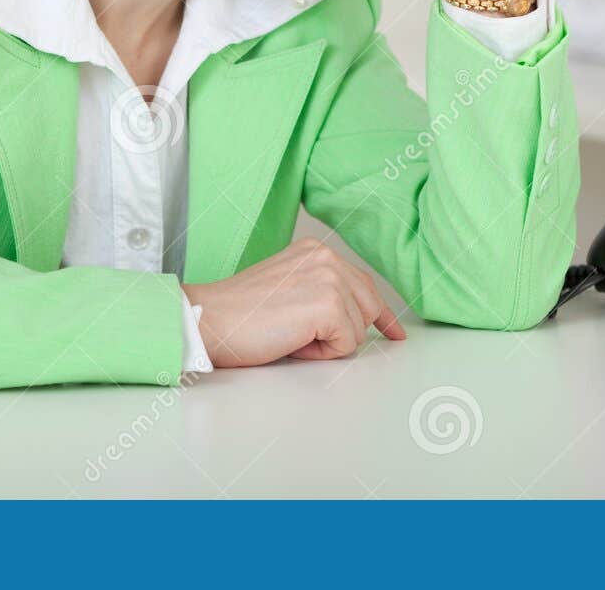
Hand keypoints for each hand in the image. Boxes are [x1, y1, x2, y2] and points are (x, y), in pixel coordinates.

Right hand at [181, 237, 407, 366]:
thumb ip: (321, 291)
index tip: (394, 332)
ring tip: (288, 334)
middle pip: (367, 308)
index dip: (380, 313)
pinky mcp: (327, 304)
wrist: (210, 320)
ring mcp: (329, 278)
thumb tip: (357, 318)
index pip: (363, 283)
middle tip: (301, 338)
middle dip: (344, 333)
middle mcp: (326, 256)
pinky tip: (291, 341)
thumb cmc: (240, 314)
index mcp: (315, 250)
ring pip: (357, 330)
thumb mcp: (288, 288)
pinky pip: (346, 345)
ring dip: (326, 343)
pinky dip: (321, 353)